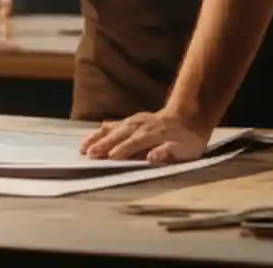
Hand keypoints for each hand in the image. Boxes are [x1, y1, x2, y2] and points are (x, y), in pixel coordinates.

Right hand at [78, 111, 210, 163]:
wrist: (189, 115)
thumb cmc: (188, 138)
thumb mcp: (186, 150)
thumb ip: (169, 153)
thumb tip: (152, 157)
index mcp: (155, 133)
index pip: (136, 142)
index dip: (123, 149)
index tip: (110, 158)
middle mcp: (141, 125)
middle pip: (120, 135)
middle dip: (104, 144)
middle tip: (89, 154)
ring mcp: (135, 121)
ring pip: (113, 128)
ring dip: (98, 137)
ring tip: (83, 147)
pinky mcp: (132, 120)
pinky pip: (115, 124)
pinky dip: (104, 129)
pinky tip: (95, 132)